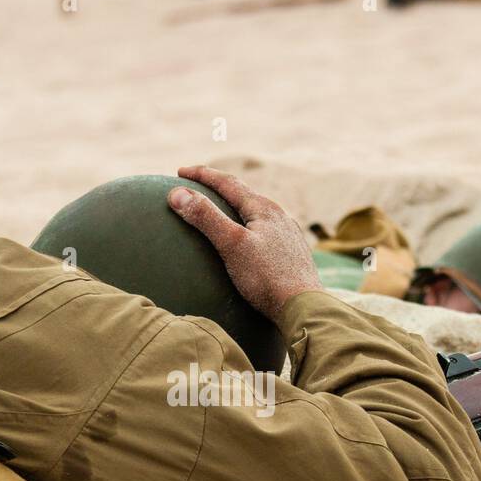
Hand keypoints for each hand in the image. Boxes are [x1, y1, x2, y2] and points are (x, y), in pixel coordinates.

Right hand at [168, 165, 322, 319]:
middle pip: (244, 195)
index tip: (180, 171)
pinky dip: (248, 229)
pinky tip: (246, 244)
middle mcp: (279, 216)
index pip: (228, 183)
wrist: (304, 308)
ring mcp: (288, 236)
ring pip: (257, 215)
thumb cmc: (267, 277)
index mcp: (264, 208)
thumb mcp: (231, 245)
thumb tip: (176, 192)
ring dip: (236, 209)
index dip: (202, 175)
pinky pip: (265, 234)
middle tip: (198, 188)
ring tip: (221, 213)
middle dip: (220, 189)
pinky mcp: (292, 255)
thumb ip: (205, 218)